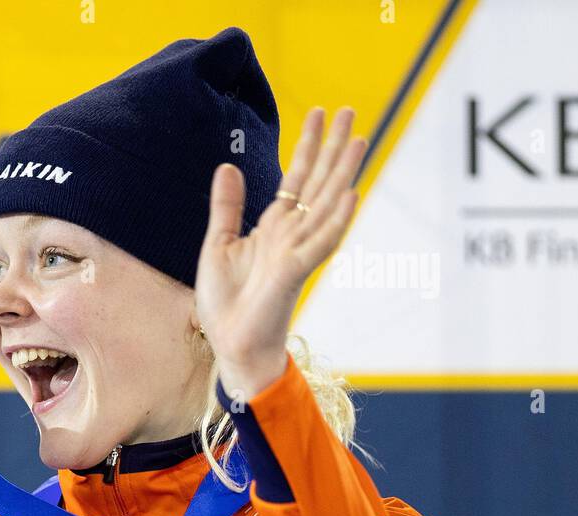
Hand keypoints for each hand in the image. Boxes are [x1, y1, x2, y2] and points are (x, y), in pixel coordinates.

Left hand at [195, 106, 367, 399]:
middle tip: (350, 109)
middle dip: (333, 146)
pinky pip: (321, 242)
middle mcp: (291, 235)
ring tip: (359, 137)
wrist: (229, 343)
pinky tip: (351, 193)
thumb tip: (227, 166)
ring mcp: (297, 252)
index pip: (296, 178)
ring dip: (343, 171)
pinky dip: (336, 219)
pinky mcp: (295, 272)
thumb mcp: (218, 245)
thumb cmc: (226, 303)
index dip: (307, 146)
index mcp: (273, 228)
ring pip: (327, 204)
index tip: (319, 113)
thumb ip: (227, 207)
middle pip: (318, 182)